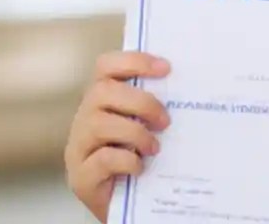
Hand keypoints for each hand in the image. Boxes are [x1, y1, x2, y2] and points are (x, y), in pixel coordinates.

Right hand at [64, 51, 171, 222]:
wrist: (125, 207)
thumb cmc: (138, 161)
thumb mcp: (145, 128)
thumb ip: (153, 109)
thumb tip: (190, 89)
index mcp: (100, 102)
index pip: (106, 66)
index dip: (134, 61)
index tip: (166, 68)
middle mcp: (83, 119)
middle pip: (102, 91)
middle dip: (141, 102)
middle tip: (165, 121)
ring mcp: (78, 148)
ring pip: (99, 123)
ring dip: (136, 133)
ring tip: (155, 147)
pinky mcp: (81, 176)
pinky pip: (102, 158)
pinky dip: (127, 160)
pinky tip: (140, 167)